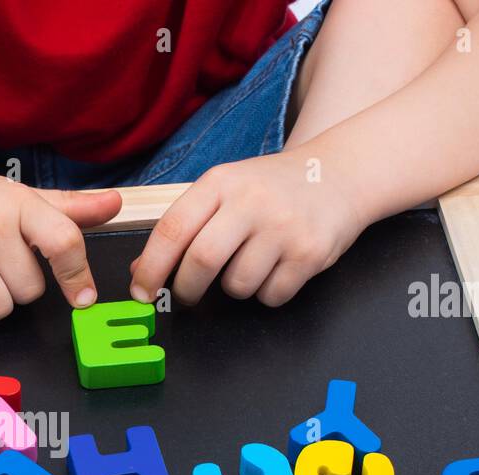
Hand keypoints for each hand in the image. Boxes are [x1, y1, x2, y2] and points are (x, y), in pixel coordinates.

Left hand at [129, 151, 368, 307]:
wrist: (338, 175)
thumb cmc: (269, 190)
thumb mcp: (224, 192)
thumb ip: (184, 227)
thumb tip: (141, 271)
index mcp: (220, 182)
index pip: (173, 228)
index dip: (151, 267)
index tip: (141, 293)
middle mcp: (252, 201)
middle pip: (202, 261)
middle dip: (187, 289)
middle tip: (187, 294)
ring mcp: (284, 227)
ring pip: (237, 285)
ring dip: (234, 288)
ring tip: (249, 264)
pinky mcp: (310, 253)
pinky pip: (271, 295)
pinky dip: (267, 293)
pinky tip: (277, 267)